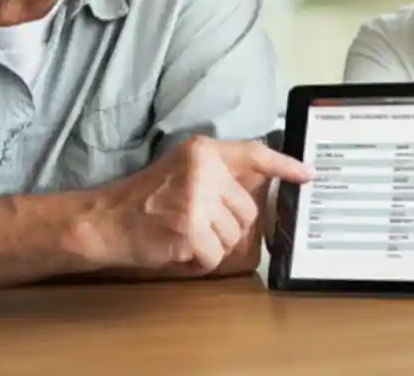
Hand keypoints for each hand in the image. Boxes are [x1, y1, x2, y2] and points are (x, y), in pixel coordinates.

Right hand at [88, 136, 312, 272]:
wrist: (106, 220)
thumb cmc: (144, 199)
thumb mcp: (182, 171)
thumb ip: (217, 175)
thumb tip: (256, 195)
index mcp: (203, 152)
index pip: (254, 153)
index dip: (284, 165)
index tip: (308, 175)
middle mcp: (203, 171)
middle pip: (247, 210)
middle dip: (227, 226)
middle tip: (195, 224)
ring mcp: (197, 200)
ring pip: (234, 236)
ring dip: (212, 245)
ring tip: (182, 235)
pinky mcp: (190, 230)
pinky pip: (215, 256)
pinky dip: (198, 262)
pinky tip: (177, 250)